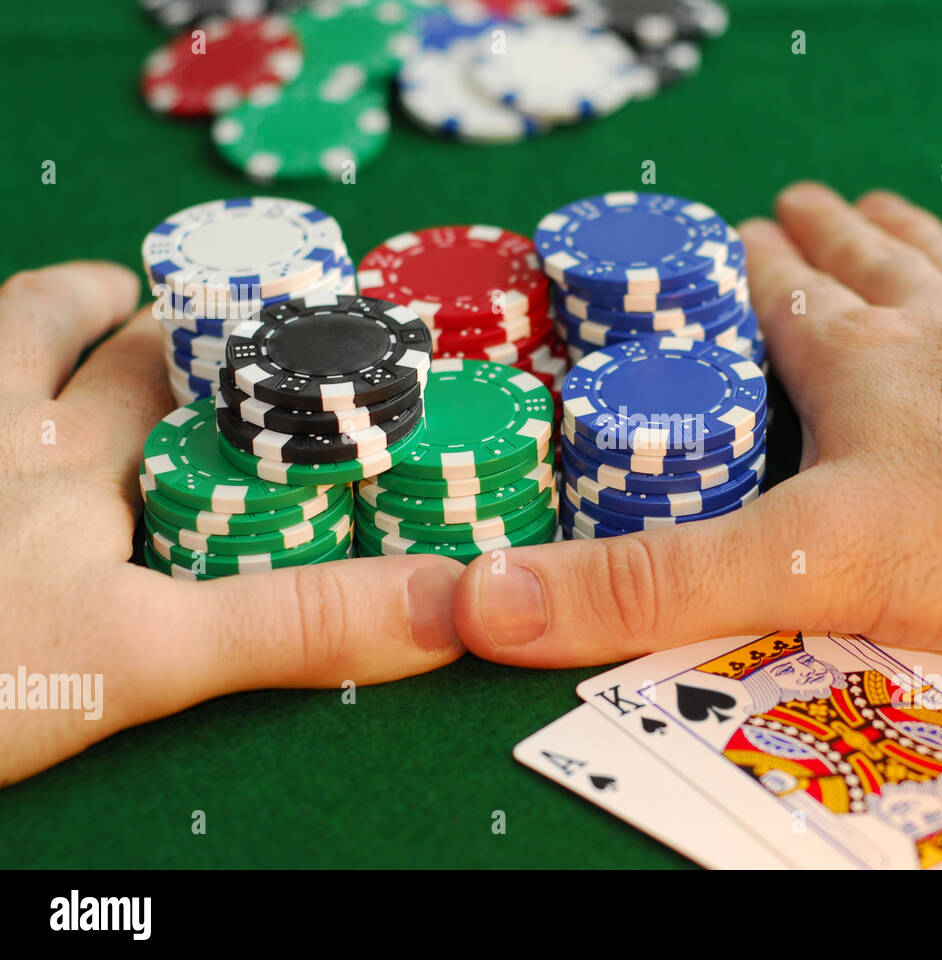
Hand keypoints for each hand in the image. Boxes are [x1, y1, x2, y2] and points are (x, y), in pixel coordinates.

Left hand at [0, 263, 463, 787]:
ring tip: (93, 303)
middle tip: (188, 303)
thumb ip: (297, 624)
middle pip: (62, 330)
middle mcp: (0, 431)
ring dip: (44, 316)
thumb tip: (453, 607)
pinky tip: (14, 421)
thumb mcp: (149, 657)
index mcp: (74, 454)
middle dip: (137, 307)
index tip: (286, 314)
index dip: (228, 330)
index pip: (166, 361)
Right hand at [453, 183, 941, 665]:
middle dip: (812, 234)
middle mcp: (932, 317)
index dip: (731, 265)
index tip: (707, 249)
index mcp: (850, 357)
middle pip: (857, 254)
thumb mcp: (795, 570)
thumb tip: (489, 601)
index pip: (772, 287)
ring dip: (901, 229)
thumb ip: (645, 586)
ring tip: (875, 207)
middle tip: (786, 212)